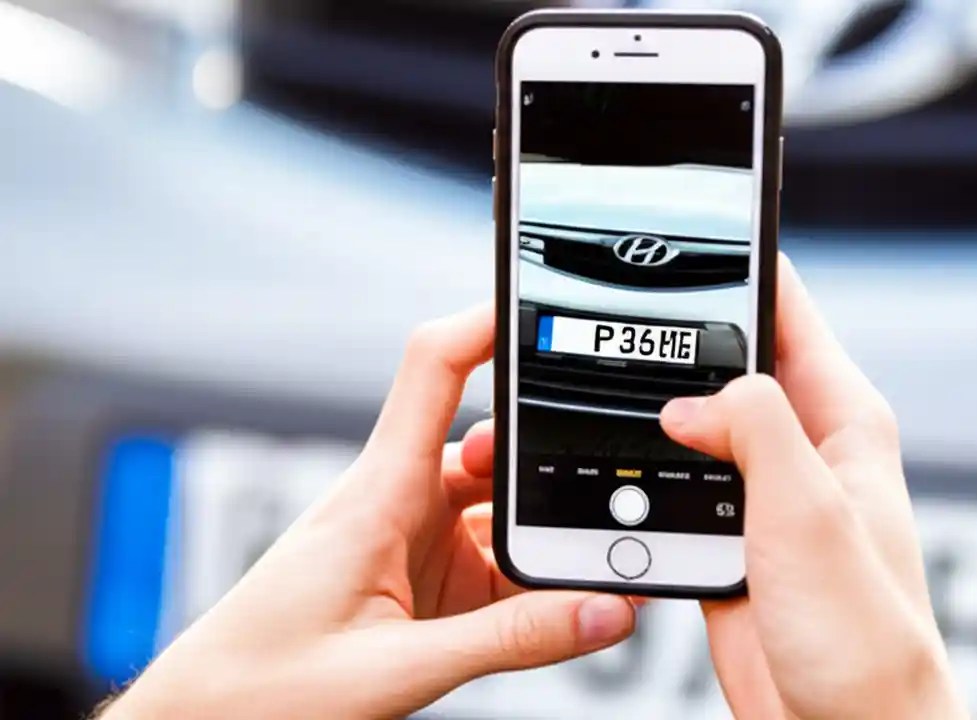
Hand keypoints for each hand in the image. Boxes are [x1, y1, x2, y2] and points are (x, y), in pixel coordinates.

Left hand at [103, 304, 635, 719]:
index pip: (436, 369)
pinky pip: (494, 560)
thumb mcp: (399, 668)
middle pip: (496, 449)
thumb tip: (605, 611)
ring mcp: (412, 539)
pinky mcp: (421, 579)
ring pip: (504, 510)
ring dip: (543, 537)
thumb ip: (511, 640)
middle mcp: (399, 500)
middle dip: (551, 472)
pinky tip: (552, 607)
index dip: (490, 322)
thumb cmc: (263, 686)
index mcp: (379, 492)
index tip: (550, 308)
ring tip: (588, 572)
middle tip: (606, 513)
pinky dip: (530, 580)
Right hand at [660, 259, 965, 719]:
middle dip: (676, 343)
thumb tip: (690, 398)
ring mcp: (763, 493)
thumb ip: (755, 429)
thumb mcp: (810, 511)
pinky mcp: (728, 537)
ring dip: (654, 416)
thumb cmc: (864, 638)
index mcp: (842, 421)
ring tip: (603, 392)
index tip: (689, 230)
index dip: (740, 265)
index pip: (789, 312)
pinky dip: (645, 475)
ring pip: (695, 424)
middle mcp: (804, 448)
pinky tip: (619, 471)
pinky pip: (675, 484)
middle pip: (727, 361)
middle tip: (616, 319)